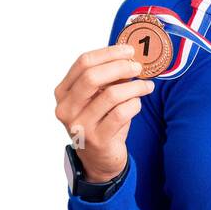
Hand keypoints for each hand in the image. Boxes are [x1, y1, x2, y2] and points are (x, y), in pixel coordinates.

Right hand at [54, 44, 155, 182]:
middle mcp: (66, 108)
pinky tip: (138, 103)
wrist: (99, 159)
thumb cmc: (101, 121)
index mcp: (63, 92)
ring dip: (135, 86)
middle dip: (120, 67)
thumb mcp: (98, 97)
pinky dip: (135, 104)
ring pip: (111, 95)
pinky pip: (121, 113)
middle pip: (92, 77)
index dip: (109, 53)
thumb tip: (130, 56)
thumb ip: (108, 78)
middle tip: (138, 67)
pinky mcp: (97, 139)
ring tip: (147, 86)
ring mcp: (80, 125)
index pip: (83, 63)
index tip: (129, 50)